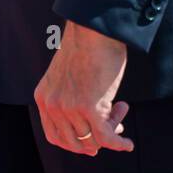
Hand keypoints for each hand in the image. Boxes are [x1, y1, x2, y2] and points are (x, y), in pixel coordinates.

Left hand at [33, 21, 133, 157]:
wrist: (94, 28)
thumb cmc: (88, 47)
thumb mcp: (68, 76)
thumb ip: (72, 98)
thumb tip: (96, 132)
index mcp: (43, 97)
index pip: (55, 137)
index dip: (76, 143)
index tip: (93, 140)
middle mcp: (52, 105)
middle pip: (76, 142)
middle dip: (96, 139)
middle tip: (113, 124)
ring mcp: (69, 107)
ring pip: (94, 138)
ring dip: (112, 128)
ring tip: (122, 107)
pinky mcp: (89, 106)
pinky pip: (106, 137)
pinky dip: (119, 144)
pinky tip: (129, 144)